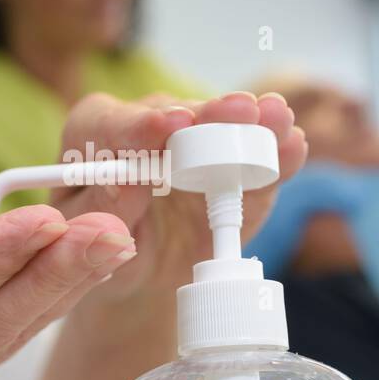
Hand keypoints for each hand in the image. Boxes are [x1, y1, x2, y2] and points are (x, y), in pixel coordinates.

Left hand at [48, 90, 307, 298]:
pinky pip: (253, 155)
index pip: (109, 123)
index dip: (137, 124)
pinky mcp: (233, 163)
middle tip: (232, 112)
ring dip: (248, 122)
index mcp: (94, 136)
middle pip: (174, 113)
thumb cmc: (102, 245)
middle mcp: (147, 125)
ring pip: (219, 125)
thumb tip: (124, 183)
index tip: (166, 127)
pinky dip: (274, 149)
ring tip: (272, 117)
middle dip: (203, 114)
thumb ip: (99, 210)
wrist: (141, 267)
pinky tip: (291, 143)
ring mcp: (196, 139)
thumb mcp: (87, 238)